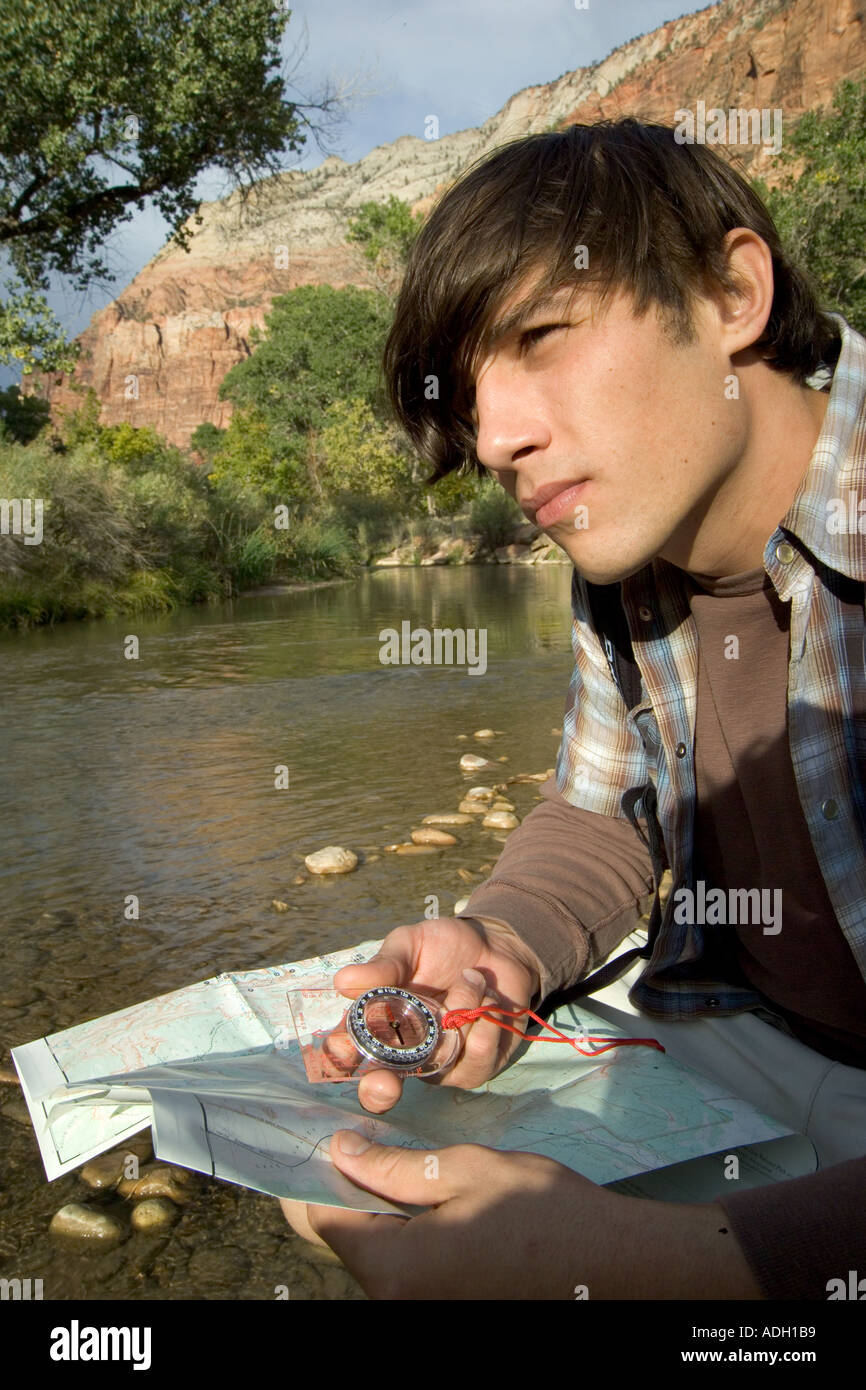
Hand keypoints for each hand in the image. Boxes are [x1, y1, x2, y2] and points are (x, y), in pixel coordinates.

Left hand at [287, 1133, 765, 1299]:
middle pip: (343, 1238)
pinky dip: (398, 1229)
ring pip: (372, 1252)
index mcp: (394, 1270)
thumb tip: (341, 1151)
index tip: (316, 1130)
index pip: (320, 1219)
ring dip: (371, 1207)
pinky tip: (416, 1191)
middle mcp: (395, 1302)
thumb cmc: (543, 1211)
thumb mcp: (464, 1171)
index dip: (310, 1172)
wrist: (613, 1266)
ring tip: (387, 1154)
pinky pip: (401, 1266)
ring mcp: (419, 1309)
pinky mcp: (443, 1306)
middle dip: (342, 1186)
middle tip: (354, 1135)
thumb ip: (394, 1168)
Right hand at [331, 916, 541, 1112]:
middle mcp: (405, 1052)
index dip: (341, 1058)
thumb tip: (342, 981)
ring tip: (470, 976)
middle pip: (381, 1090)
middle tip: (384, 1084)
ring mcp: (439, 1064)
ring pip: (438, 1062)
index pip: (348, 1052)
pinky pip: (476, 1059)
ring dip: (458, 1013)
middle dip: (379, 1092)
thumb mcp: (410, 945)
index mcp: (378, 1023)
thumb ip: (384, 965)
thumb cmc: (444, 946)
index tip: (344, 1050)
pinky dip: (484, 1023)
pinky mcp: (475, 1067)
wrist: (497, 945)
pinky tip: (487, 997)